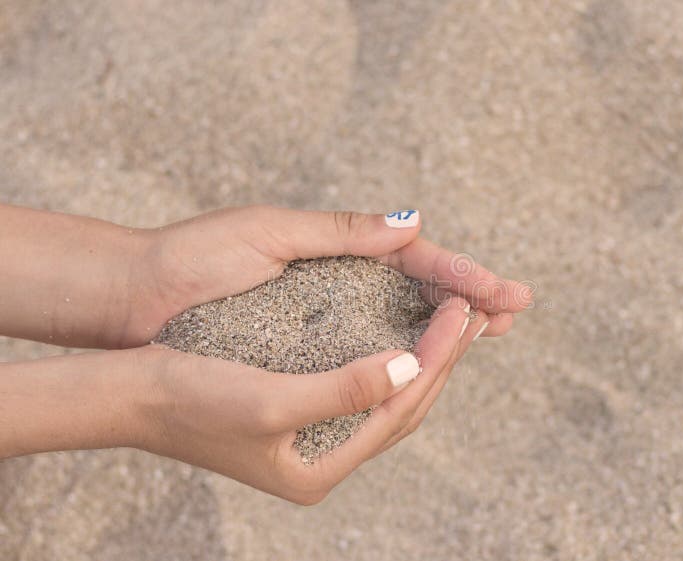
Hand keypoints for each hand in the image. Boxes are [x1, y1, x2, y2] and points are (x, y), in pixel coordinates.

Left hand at [126, 206, 531, 346]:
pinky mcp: (303, 349)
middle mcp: (337, 284)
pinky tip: (426, 360)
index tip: (507, 292)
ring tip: (489, 330)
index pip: (415, 262)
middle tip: (516, 309)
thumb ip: (342, 232)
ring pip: (398, 323)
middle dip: (468, 300)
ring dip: (444, 328)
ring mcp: (323, 318)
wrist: (137, 299)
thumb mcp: (270, 233)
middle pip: (417, 292)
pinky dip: (399, 354)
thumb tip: (415, 223)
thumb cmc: (195, 259)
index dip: (463, 276)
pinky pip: (364, 352)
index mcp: (337, 249)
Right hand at [142, 294, 484, 503]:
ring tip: (451, 318)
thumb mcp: (271, 401)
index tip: (462, 311)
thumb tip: (410, 367)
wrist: (132, 391)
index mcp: (321, 470)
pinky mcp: (300, 408)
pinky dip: (389, 355)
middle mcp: (323, 459)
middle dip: (441, 359)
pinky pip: (362, 383)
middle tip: (474, 311)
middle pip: (402, 406)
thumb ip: (344, 390)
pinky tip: (403, 329)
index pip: (400, 407)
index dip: (437, 359)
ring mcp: (313, 436)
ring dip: (422, 356)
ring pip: (386, 394)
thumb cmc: (191, 398)